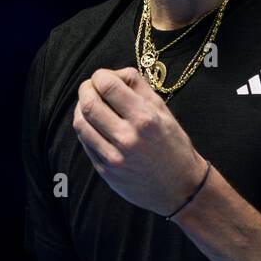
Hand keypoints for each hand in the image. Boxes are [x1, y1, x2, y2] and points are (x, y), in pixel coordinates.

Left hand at [72, 67, 207, 215]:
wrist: (180, 187)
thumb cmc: (173, 144)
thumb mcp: (162, 110)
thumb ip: (137, 86)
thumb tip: (111, 73)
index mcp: (145, 118)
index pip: (107, 85)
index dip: (99, 76)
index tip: (101, 78)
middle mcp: (128, 137)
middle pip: (89, 103)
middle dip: (85, 90)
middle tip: (89, 88)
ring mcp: (114, 157)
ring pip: (80, 124)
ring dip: (80, 109)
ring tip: (89, 105)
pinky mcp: (105, 171)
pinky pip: (85, 143)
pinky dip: (85, 129)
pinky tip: (93, 125)